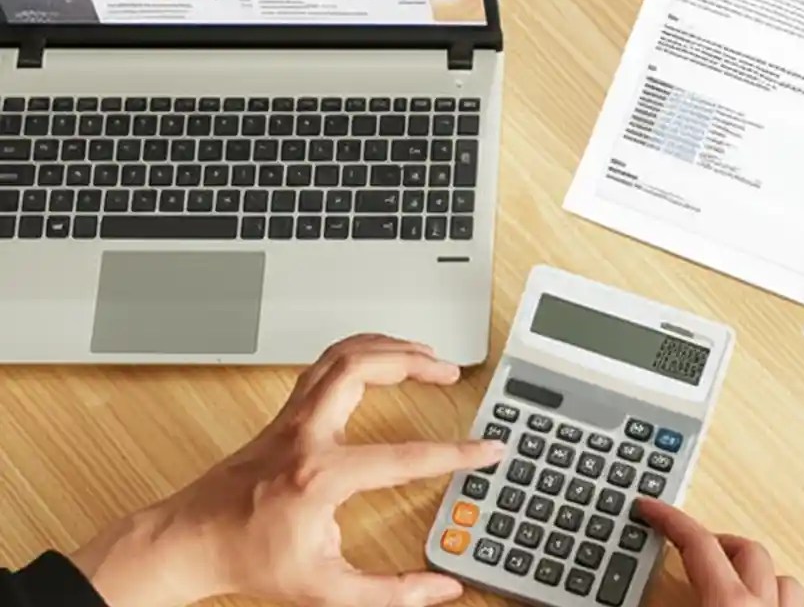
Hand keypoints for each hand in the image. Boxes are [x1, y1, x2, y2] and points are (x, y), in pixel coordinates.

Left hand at [70, 334, 505, 606]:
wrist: (190, 543)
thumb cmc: (249, 558)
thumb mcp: (327, 589)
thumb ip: (391, 593)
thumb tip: (439, 589)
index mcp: (322, 476)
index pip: (407, 457)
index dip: (457, 453)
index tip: (488, 449)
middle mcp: (306, 435)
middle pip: (364, 368)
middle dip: (414, 361)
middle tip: (450, 370)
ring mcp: (291, 418)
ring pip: (341, 355)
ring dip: (387, 346)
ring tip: (424, 352)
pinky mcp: (283, 415)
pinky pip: (324, 365)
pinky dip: (358, 351)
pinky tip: (378, 357)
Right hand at [636, 498, 803, 606]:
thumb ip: (653, 599)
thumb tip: (631, 593)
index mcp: (728, 603)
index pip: (697, 543)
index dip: (670, 520)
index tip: (652, 507)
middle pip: (748, 550)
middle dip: (717, 541)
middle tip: (688, 548)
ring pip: (783, 579)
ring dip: (756, 572)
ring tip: (728, 577)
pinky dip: (773, 599)